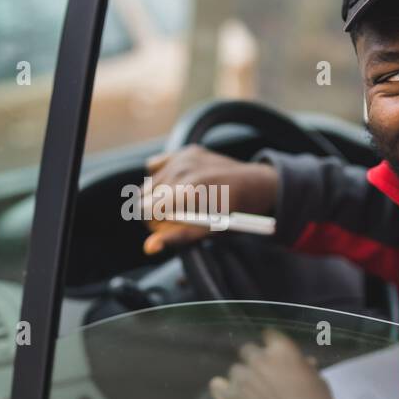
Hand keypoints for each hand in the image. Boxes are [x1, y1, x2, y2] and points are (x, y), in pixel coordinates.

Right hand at [141, 145, 279, 254]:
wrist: (255, 185)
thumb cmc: (232, 213)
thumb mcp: (207, 231)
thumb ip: (176, 236)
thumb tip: (149, 247)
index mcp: (188, 192)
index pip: (145, 209)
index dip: (152, 223)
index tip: (164, 228)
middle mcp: (183, 170)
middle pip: (143, 196)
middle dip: (154, 211)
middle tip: (176, 218)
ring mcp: (184, 158)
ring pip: (149, 183)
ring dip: (159, 196)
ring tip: (182, 203)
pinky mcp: (186, 151)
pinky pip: (156, 165)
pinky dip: (163, 177)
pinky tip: (180, 184)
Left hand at [209, 329, 336, 398]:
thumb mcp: (316, 380)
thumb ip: (302, 366)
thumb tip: (302, 362)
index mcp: (281, 350)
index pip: (268, 335)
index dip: (272, 345)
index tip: (274, 353)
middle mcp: (258, 360)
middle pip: (248, 350)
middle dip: (256, 360)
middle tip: (266, 376)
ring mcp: (242, 379)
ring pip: (235, 370)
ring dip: (243, 377)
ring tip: (254, 392)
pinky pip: (217, 385)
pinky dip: (223, 388)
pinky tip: (231, 394)